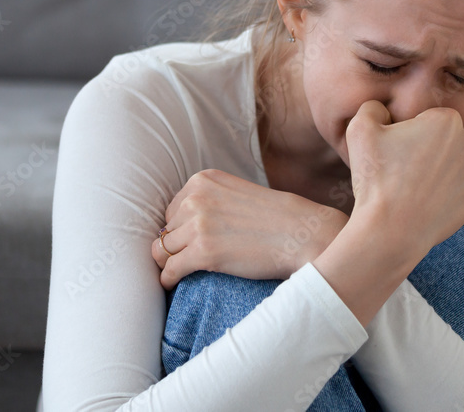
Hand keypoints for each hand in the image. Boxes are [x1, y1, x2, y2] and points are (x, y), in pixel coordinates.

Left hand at [151, 168, 348, 289]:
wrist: (302, 234)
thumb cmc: (276, 218)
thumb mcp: (237, 192)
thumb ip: (210, 199)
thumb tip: (181, 222)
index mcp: (203, 180)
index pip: (172, 208)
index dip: (181, 228)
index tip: (192, 242)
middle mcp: (196, 198)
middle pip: (166, 229)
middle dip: (176, 245)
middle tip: (191, 260)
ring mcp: (198, 224)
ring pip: (161, 250)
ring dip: (170, 263)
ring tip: (180, 273)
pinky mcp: (203, 252)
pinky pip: (170, 269)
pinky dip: (168, 279)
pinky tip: (175, 283)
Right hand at [345, 100, 463, 260]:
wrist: (391, 230)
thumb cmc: (376, 177)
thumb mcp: (360, 129)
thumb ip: (373, 107)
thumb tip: (383, 109)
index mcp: (448, 120)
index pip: (428, 120)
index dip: (409, 134)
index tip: (396, 152)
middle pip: (446, 140)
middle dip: (430, 150)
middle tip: (403, 170)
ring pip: (456, 164)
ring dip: (440, 171)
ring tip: (414, 188)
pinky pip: (462, 188)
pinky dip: (448, 193)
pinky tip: (427, 201)